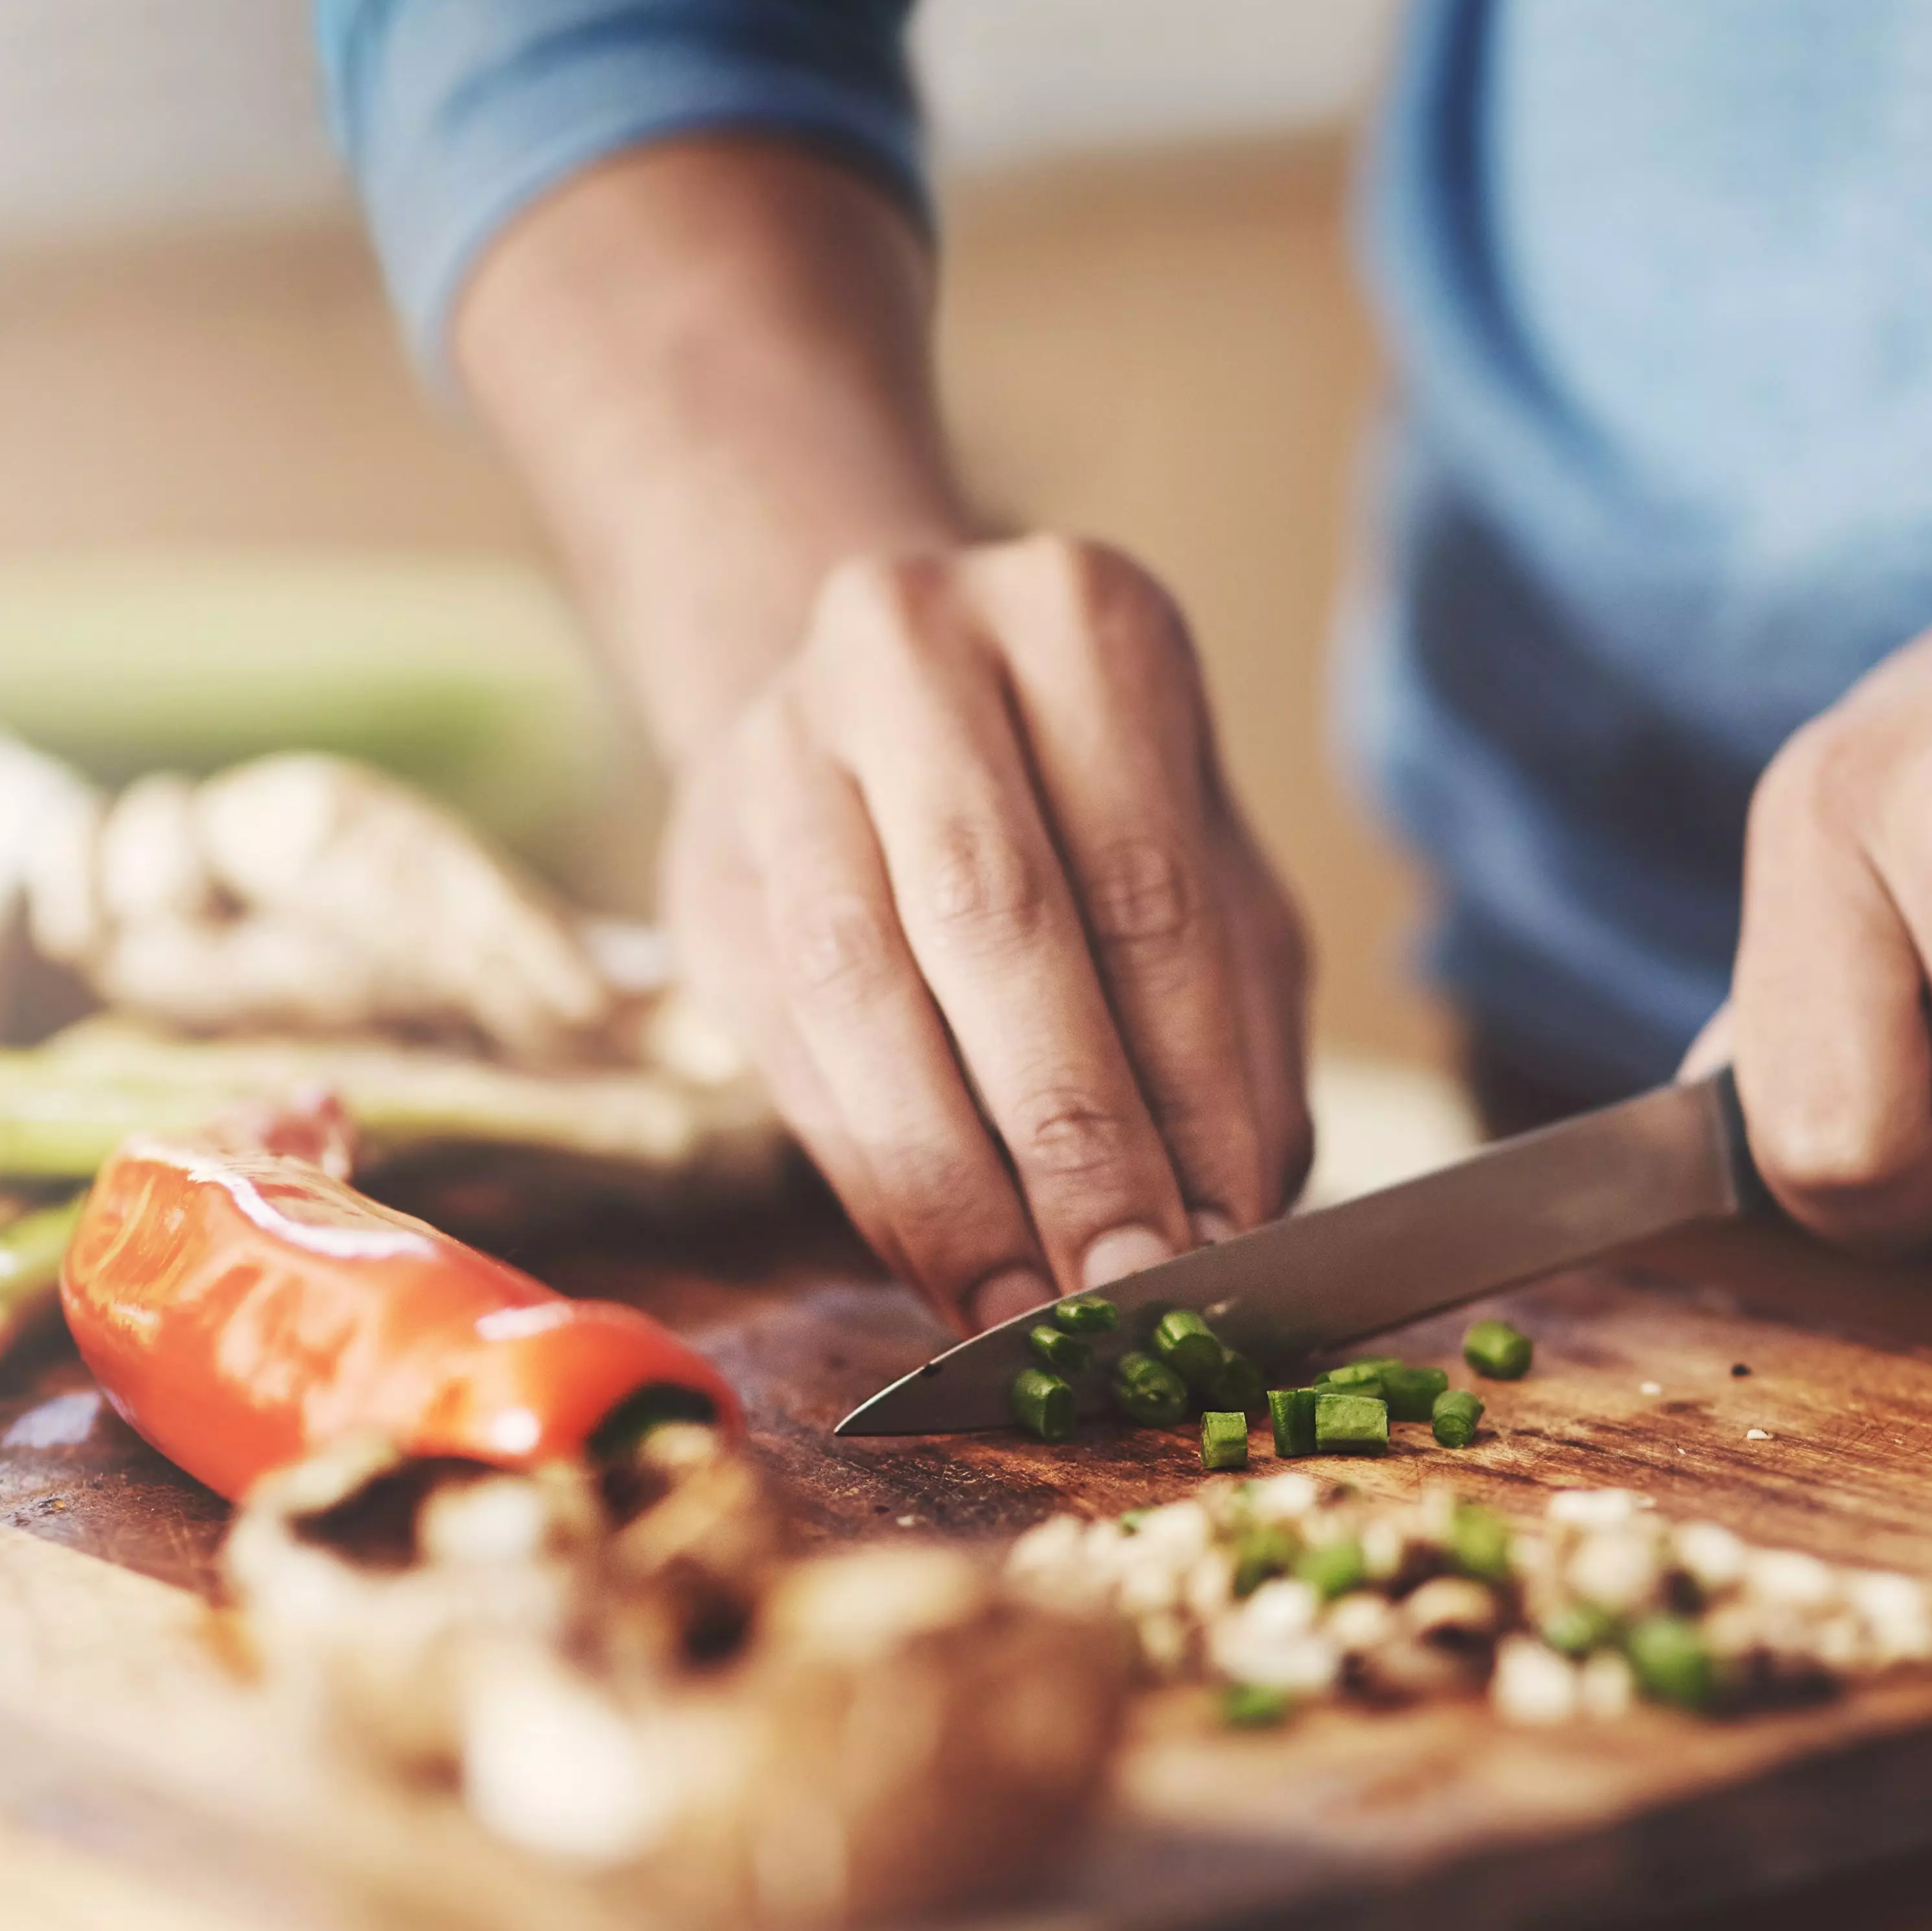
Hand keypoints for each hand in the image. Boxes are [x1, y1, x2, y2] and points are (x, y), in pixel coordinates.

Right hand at [661, 534, 1312, 1327]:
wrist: (879, 709)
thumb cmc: (1086, 810)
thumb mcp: (1204, 875)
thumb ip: (1231, 1034)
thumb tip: (1229, 1224)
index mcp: (1078, 621)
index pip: (1147, 888)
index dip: (1183, 1085)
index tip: (1219, 1243)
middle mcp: (912, 650)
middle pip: (992, 920)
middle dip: (1067, 1136)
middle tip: (1123, 1291)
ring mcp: (781, 749)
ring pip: (859, 986)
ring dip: (949, 1178)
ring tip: (1026, 1309)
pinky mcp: (700, 865)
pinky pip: (785, 1044)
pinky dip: (870, 1175)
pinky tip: (941, 1268)